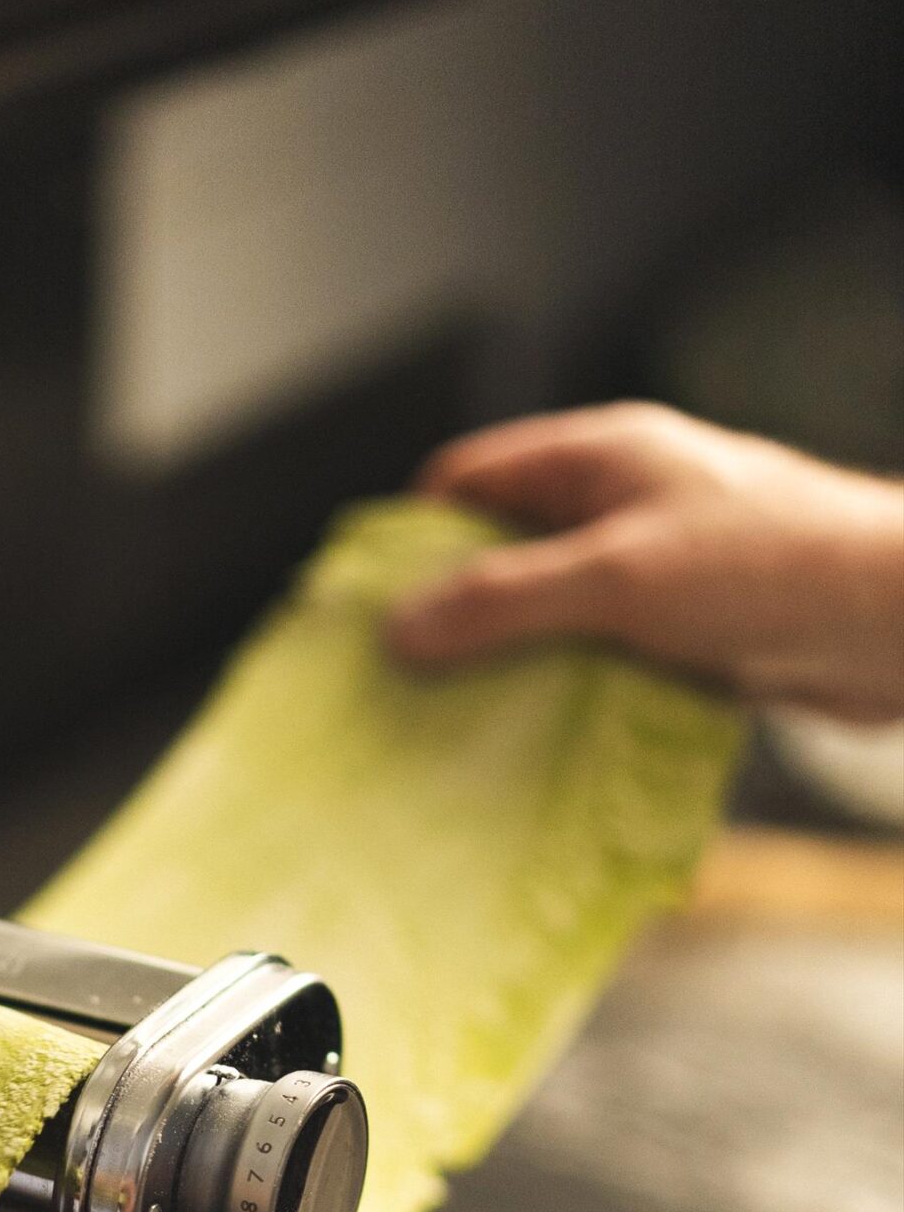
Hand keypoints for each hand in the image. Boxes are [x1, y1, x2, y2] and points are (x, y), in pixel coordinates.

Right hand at [386, 402, 903, 721]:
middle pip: (500, 558)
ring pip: (545, 624)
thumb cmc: (774, 569)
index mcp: (600, 460)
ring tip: (446, 730)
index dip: (408, 539)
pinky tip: (526, 752)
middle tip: (393, 685)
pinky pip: (594, 672)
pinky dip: (560, 705)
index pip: (468, 481)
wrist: (897, 625)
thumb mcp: (618, 578)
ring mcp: (652, 579)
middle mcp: (620, 510)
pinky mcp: (682, 643)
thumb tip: (400, 629)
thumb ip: (505, 602)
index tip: (362, 610)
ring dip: (504, 673)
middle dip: (448, 618)